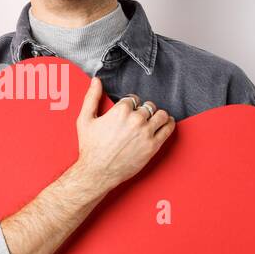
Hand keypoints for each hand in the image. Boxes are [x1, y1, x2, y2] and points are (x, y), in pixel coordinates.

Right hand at [72, 77, 173, 194]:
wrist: (97, 172)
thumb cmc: (90, 147)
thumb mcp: (85, 120)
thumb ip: (91, 97)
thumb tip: (96, 80)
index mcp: (121, 111)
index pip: (133, 99)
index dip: (130, 105)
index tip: (127, 112)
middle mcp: (136, 120)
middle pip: (148, 106)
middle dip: (143, 111)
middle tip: (137, 120)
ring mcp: (146, 133)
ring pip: (161, 114)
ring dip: (157, 115)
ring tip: (152, 120)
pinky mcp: (153, 146)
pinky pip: (168, 128)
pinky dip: (169, 124)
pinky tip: (165, 124)